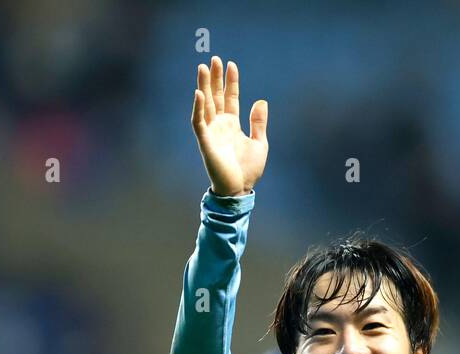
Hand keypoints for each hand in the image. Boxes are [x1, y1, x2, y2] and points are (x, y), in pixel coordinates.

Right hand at [190, 56, 267, 196]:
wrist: (239, 189)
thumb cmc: (249, 170)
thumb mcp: (260, 143)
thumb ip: (259, 123)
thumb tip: (261, 101)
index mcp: (232, 124)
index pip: (230, 98)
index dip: (231, 82)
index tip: (231, 64)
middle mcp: (220, 125)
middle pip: (216, 96)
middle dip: (214, 78)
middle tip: (213, 59)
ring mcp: (211, 132)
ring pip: (205, 104)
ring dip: (203, 86)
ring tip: (202, 68)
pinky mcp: (205, 141)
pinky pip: (198, 121)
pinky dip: (198, 108)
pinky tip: (199, 93)